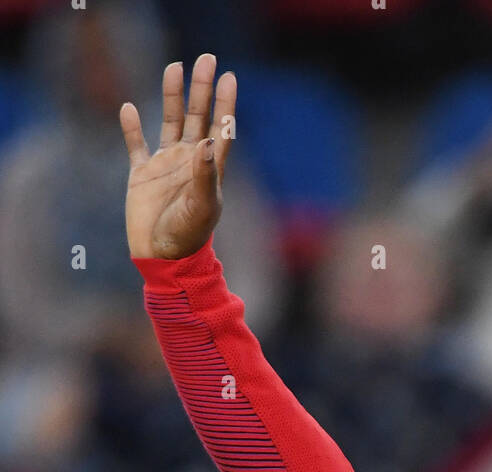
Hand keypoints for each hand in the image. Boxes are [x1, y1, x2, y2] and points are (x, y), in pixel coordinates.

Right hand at [120, 53, 235, 259]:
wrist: (163, 258)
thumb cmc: (189, 236)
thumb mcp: (202, 207)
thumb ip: (206, 175)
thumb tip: (210, 140)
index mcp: (209, 169)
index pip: (220, 129)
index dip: (225, 103)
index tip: (229, 77)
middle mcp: (189, 161)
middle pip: (197, 116)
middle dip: (201, 89)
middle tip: (206, 58)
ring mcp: (166, 166)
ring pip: (169, 122)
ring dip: (172, 96)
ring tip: (175, 67)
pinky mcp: (142, 175)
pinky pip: (136, 145)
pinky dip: (131, 127)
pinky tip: (128, 108)